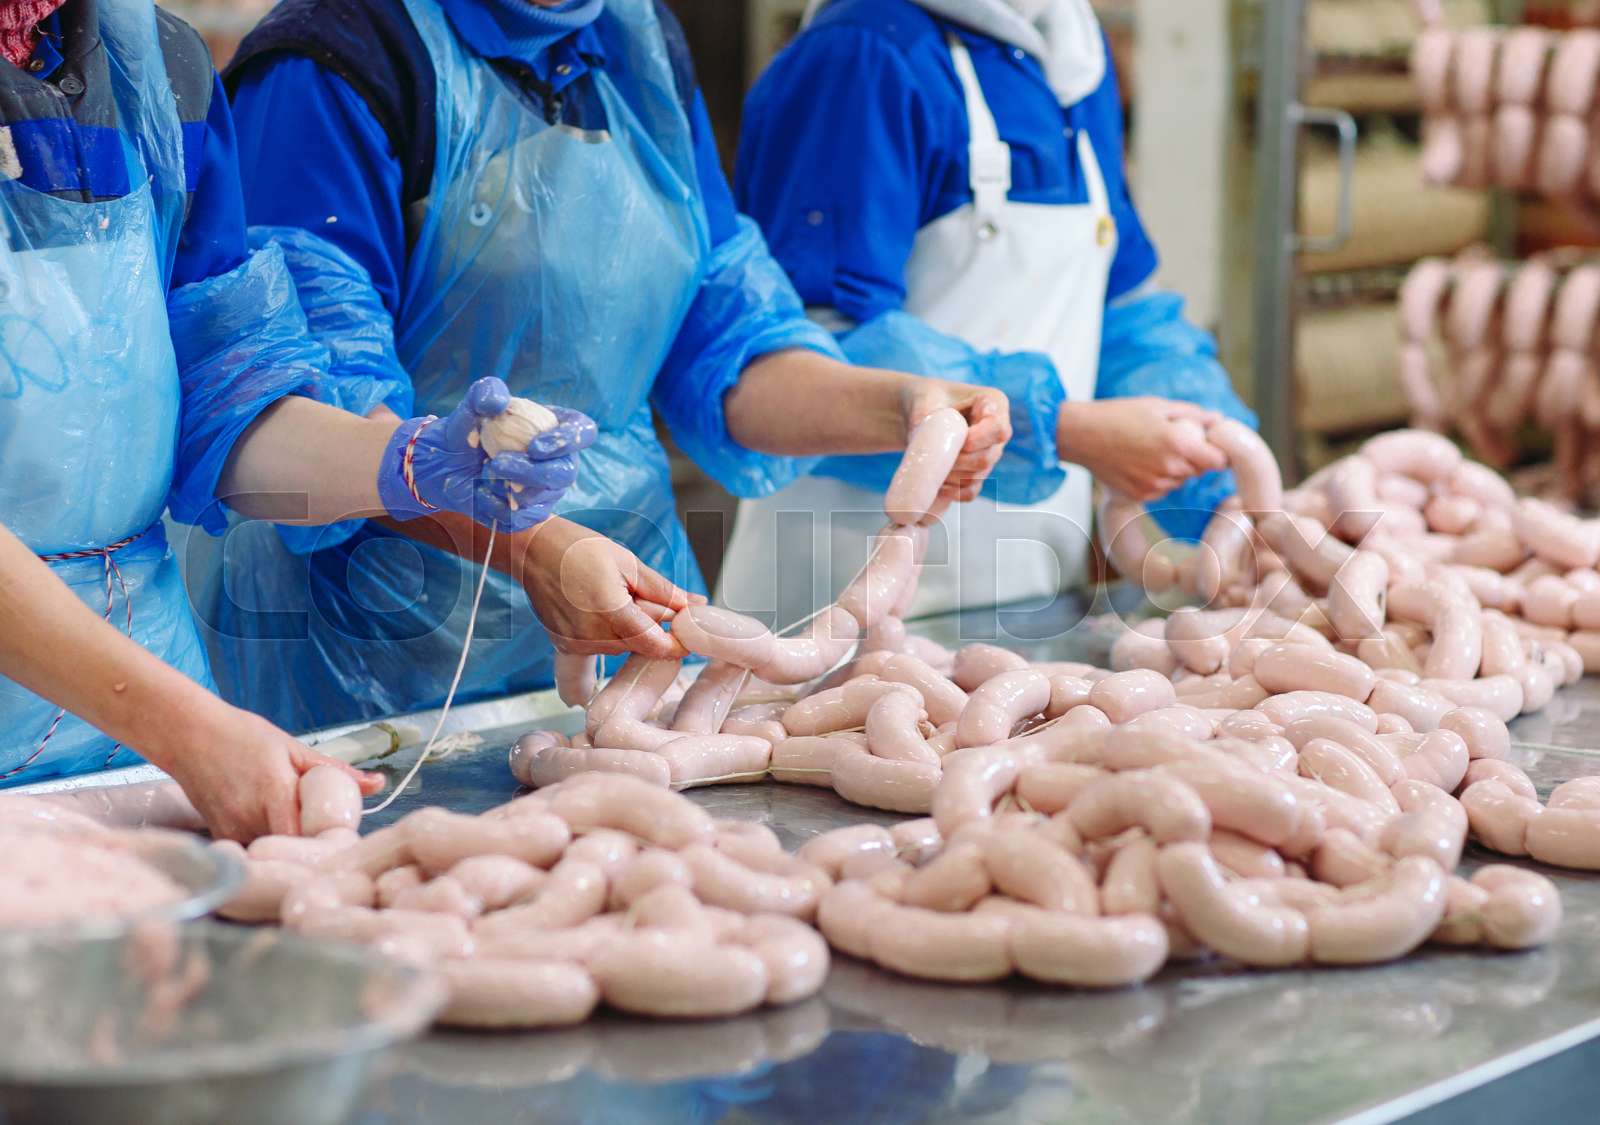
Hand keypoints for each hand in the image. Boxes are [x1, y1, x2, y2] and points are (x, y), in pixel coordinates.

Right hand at [160, 705, 383, 842]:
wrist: (188, 735)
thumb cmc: (242, 736)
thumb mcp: (294, 748)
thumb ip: (335, 771)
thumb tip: (377, 784)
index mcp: (275, 793)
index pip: (307, 840)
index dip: (328, 848)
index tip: (344, 845)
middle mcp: (250, 818)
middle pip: (291, 854)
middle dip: (313, 855)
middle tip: (332, 847)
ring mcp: (231, 830)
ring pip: (271, 858)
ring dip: (290, 854)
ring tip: (307, 841)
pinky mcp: (219, 836)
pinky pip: (252, 853)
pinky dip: (268, 849)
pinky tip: (278, 837)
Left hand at [378, 378, 595, 531]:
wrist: (447, 463)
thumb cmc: (468, 430)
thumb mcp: (471, 406)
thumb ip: (484, 393)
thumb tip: (498, 401)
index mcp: (556, 428)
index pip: (583, 432)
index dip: (568, 441)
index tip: (534, 446)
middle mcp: (560, 461)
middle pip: (565, 472)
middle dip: (532, 472)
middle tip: (497, 463)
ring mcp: (547, 490)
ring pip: (542, 497)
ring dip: (507, 486)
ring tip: (483, 472)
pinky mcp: (529, 513)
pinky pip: (522, 518)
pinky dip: (496, 505)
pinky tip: (479, 491)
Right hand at [520, 518, 702, 658]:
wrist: (532, 550)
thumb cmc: (578, 549)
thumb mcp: (628, 562)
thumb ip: (664, 590)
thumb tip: (696, 606)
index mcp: (609, 611)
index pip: (655, 645)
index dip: (677, 643)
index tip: (687, 631)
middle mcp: (590, 635)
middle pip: (641, 645)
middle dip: (653, 627)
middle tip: (644, 596)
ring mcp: (576, 645)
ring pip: (623, 648)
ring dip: (631, 630)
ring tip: (616, 597)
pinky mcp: (566, 647)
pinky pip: (600, 650)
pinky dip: (611, 635)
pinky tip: (600, 612)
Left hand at [900, 379, 1013, 503]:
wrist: (921, 411)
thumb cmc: (927, 398)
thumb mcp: (925, 399)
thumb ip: (926, 417)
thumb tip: (926, 447)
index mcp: (992, 403)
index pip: (998, 428)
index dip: (979, 439)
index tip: (957, 440)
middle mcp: (996, 432)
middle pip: (988, 456)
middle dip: (960, 461)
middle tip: (934, 455)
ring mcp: (988, 454)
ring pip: (978, 475)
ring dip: (952, 475)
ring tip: (929, 465)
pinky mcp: (976, 472)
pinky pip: (971, 490)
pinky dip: (953, 491)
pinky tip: (936, 483)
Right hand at [1058, 398, 1227, 501]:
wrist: (1080, 435)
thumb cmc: (1118, 415)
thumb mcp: (1158, 406)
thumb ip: (1193, 414)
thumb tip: (1218, 420)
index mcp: (1179, 444)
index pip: (1219, 461)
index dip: (1218, 453)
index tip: (1210, 445)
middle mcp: (1170, 469)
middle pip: (1199, 471)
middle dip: (1194, 458)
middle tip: (1172, 441)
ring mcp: (1155, 486)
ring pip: (1179, 481)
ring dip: (1174, 469)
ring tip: (1150, 450)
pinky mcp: (1140, 495)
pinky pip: (1161, 489)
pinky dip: (1157, 478)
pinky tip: (1138, 462)